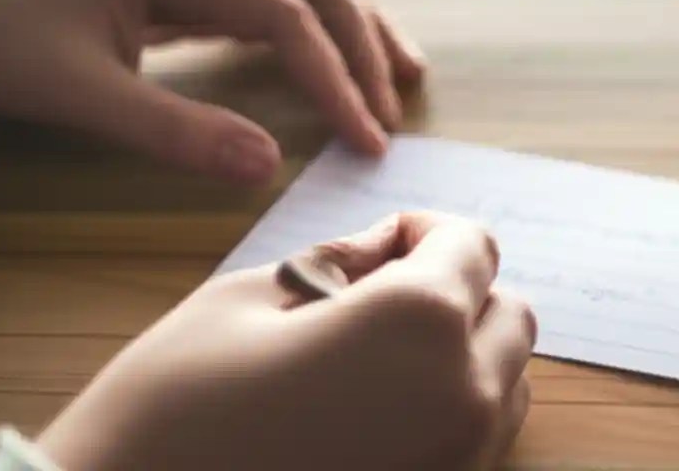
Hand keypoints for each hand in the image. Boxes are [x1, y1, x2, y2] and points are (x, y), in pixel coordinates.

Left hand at [0, 0, 425, 183]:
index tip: (366, 139)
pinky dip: (312, 28)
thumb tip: (267, 168)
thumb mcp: (76, 93)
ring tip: (399, 73)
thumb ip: (173, 131)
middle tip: (395, 106)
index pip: (285, 15)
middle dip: (364, 38)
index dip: (335, 78)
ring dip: (352, 23)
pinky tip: (325, 60)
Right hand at [38, 211, 536, 470]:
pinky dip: (452, 410)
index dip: (427, 230)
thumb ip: (337, 263)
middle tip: (376, 299)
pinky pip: (481, 442)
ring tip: (376, 361)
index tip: (381, 244)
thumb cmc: (169, 412)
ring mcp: (460, 462)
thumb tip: (387, 244)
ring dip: (465, 354)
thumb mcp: (245, 304)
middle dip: (458, 290)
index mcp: (420, 323)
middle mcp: (464, 395)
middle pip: (508, 314)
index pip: (473, 246)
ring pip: (508, 382)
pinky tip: (376, 413)